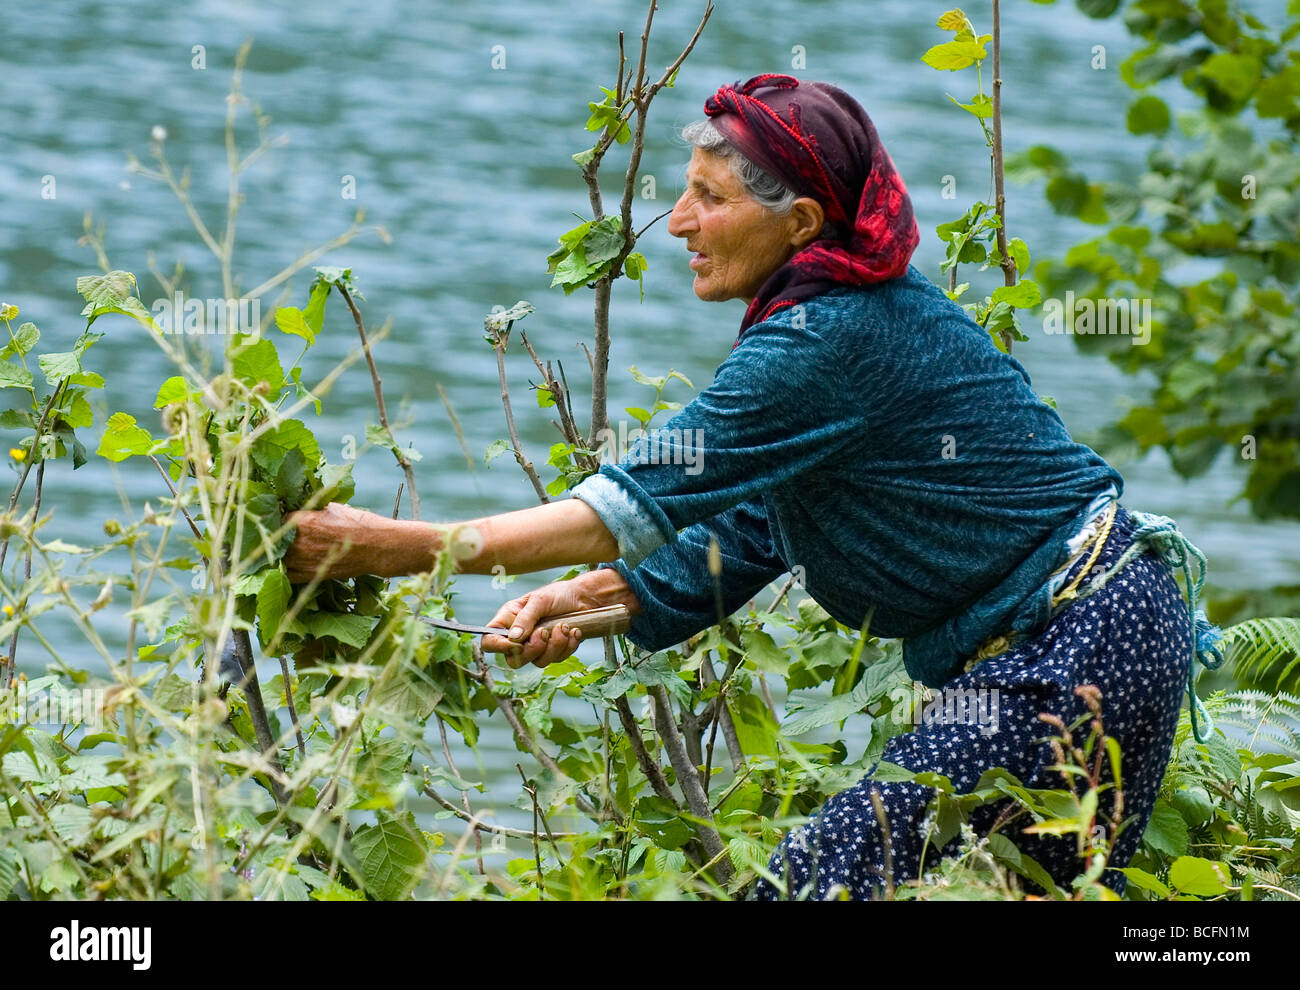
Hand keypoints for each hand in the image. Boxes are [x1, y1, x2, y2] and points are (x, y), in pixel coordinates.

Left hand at [283, 502, 401, 582]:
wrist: (377, 547)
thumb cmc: (359, 524)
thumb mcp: (333, 507)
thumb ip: (312, 509)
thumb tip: (300, 506)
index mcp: (301, 520)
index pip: (279, 517)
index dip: (281, 517)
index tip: (283, 517)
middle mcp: (297, 541)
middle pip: (274, 539)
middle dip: (278, 535)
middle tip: (281, 533)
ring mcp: (302, 560)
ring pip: (278, 557)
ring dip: (280, 552)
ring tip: (286, 548)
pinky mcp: (310, 575)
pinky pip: (287, 574)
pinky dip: (286, 569)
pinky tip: (290, 564)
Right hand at [481, 568, 639, 669]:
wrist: (585, 598)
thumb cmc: (559, 594)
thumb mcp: (540, 600)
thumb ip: (526, 618)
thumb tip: (514, 638)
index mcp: (509, 620)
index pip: (490, 641)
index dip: (497, 646)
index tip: (515, 644)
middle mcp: (519, 637)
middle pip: (514, 660)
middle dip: (533, 649)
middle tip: (545, 632)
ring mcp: (537, 646)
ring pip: (539, 662)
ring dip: (555, 645)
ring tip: (564, 626)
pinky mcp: (554, 652)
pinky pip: (557, 659)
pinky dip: (568, 646)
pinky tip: (574, 631)